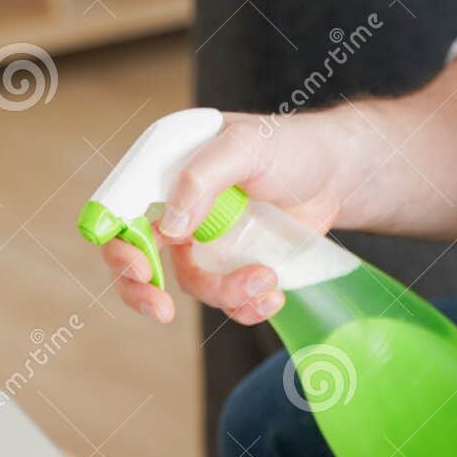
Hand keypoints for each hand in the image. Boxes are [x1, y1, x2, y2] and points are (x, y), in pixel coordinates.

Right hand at [101, 111, 355, 324]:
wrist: (339, 175)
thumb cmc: (293, 147)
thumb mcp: (247, 146)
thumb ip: (201, 178)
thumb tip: (167, 228)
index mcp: (167, 167)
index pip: (120, 207)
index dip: (117, 241)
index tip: (138, 268)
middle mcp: (176, 205)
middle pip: (136, 258)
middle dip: (144, 290)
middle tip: (162, 310)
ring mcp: (203, 240)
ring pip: (190, 284)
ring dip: (225, 292)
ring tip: (267, 279)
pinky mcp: (231, 265)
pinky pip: (224, 300)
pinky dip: (246, 306)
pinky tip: (274, 293)